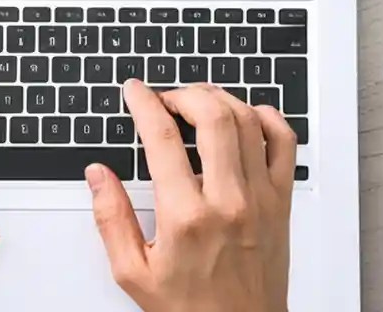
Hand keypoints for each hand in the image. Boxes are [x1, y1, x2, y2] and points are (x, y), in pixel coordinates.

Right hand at [86, 80, 297, 311]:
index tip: (135, 92)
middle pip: (211, 115)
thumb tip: (98, 175)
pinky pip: (284, 143)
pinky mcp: (282, 202)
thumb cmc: (192, 310)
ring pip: (247, 120)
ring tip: (197, 102)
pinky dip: (266, 117)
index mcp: (185, 216)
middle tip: (165, 98)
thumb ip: (111, 218)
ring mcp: (260, 198)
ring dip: (218, 99)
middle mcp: (228, 201)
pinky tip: (246, 116)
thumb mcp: (134, 272)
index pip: (161, 138)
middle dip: (183, 93)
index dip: (144, 103)